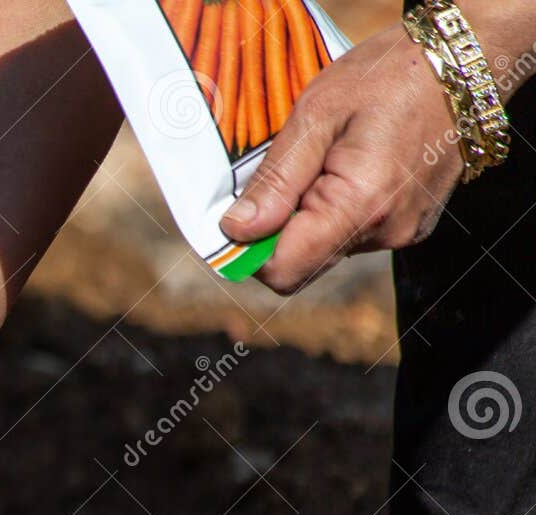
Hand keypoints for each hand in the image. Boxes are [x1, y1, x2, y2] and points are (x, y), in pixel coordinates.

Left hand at [220, 23, 458, 293]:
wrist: (462, 60)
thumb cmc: (391, 75)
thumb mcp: (316, 115)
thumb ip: (276, 180)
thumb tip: (236, 230)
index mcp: (360, 207)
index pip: (283, 270)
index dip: (249, 251)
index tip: (236, 217)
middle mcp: (385, 233)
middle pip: (302, 263)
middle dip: (277, 229)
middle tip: (284, 174)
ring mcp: (401, 232)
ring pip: (325, 248)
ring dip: (308, 215)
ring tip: (325, 160)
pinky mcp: (410, 226)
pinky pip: (353, 233)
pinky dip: (337, 209)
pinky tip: (349, 166)